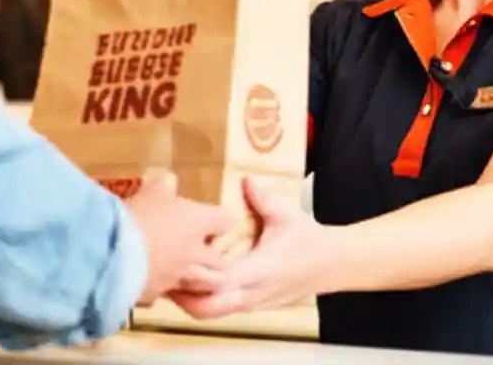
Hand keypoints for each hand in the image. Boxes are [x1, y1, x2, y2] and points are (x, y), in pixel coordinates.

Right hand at [123, 170, 233, 305]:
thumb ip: (164, 185)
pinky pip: (169, 295)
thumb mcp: (151, 191)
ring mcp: (178, 277)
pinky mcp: (157, 295)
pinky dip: (166, 291)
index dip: (219, 221)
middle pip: (222, 264)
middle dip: (217, 260)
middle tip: (207, 253)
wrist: (113, 254)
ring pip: (204, 286)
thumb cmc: (139, 215)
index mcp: (197, 223)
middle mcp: (195, 254)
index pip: (225, 221)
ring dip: (200, 280)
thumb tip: (170, 181)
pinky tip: (157, 284)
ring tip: (190, 273)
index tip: (210, 221)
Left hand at [170, 176, 333, 318]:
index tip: (175, 255)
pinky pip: (217, 309)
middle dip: (180, 293)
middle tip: (162, 267)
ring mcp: (249, 303)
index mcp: (260, 271)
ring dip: (187, 297)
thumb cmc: (308, 240)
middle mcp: (251, 293)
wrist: (330, 265)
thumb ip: (265, 198)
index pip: (220, 282)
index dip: (194, 274)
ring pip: (208, 312)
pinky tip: (190, 275)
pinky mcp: (248, 304)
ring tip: (170, 271)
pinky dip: (200, 297)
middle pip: (205, 308)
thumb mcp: (288, 215)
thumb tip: (246, 180)